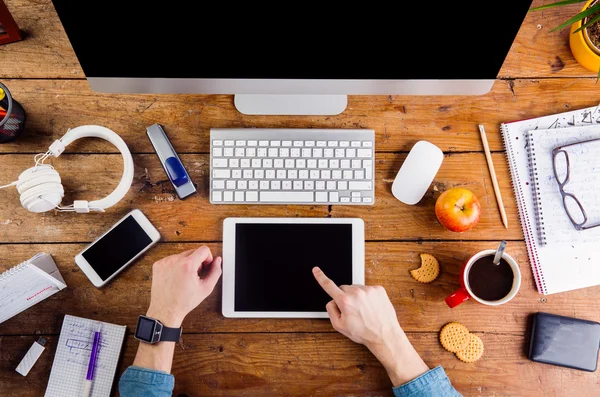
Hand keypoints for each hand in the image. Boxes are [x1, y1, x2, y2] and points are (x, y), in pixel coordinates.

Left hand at [146, 246, 221, 327]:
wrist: (165, 310)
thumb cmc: (184, 302)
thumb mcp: (206, 288)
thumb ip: (215, 271)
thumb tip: (217, 260)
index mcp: (187, 265)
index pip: (204, 250)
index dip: (208, 258)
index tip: (205, 267)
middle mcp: (175, 261)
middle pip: (193, 251)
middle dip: (197, 261)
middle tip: (196, 275)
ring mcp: (165, 262)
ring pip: (182, 255)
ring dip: (186, 263)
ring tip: (185, 278)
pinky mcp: (158, 265)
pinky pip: (172, 259)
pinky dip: (176, 266)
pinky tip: (176, 277)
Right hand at [312, 267, 428, 386]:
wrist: (384, 335)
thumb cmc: (363, 332)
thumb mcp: (339, 326)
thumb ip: (331, 310)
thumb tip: (332, 301)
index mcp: (345, 301)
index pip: (329, 286)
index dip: (320, 277)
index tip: (316, 270)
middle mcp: (356, 293)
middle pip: (344, 288)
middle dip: (344, 297)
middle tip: (352, 310)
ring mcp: (369, 290)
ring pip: (356, 288)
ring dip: (357, 297)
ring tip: (363, 310)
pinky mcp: (378, 289)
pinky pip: (367, 289)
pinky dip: (367, 296)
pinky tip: (371, 307)